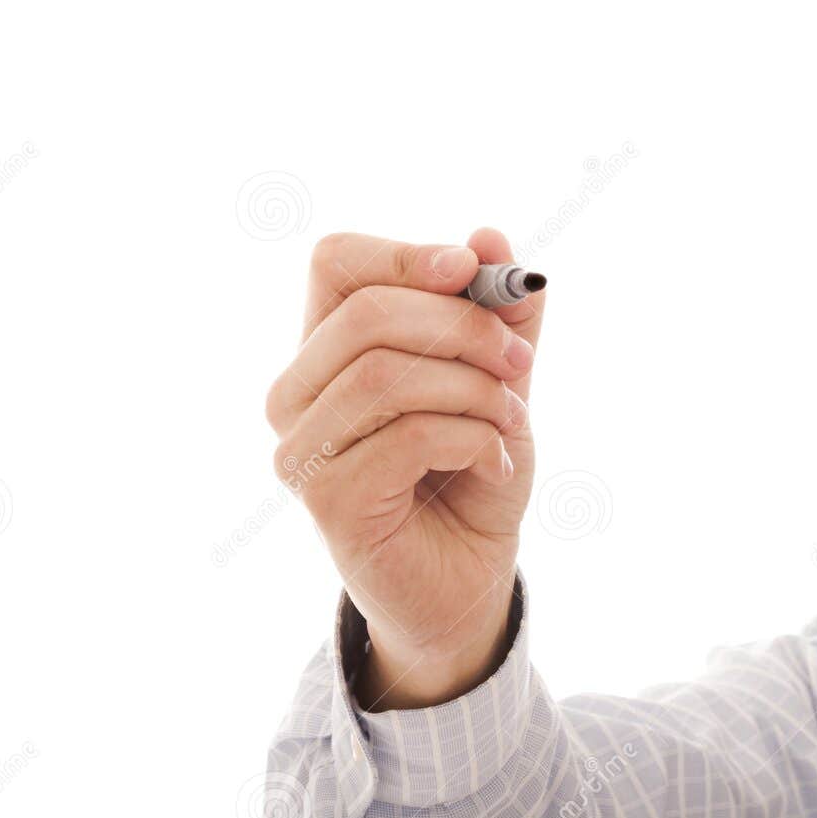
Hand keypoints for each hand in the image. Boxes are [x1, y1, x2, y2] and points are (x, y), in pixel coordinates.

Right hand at [265, 227, 544, 707]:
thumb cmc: (470, 475)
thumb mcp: (498, 383)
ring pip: (388, 374)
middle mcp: (296, 396)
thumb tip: (491, 236)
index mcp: (326, 350)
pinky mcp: (329, 502)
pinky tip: (495, 464)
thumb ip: (499, 316)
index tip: (473, 270)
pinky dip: (475, 440)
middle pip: (366, 314)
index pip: (336, 263)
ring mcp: (303, 451)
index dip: (407, 254)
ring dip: (475, 391)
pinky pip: (411, 436)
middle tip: (520, 366)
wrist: (466, 581)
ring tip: (509, 422)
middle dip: (464, 328)